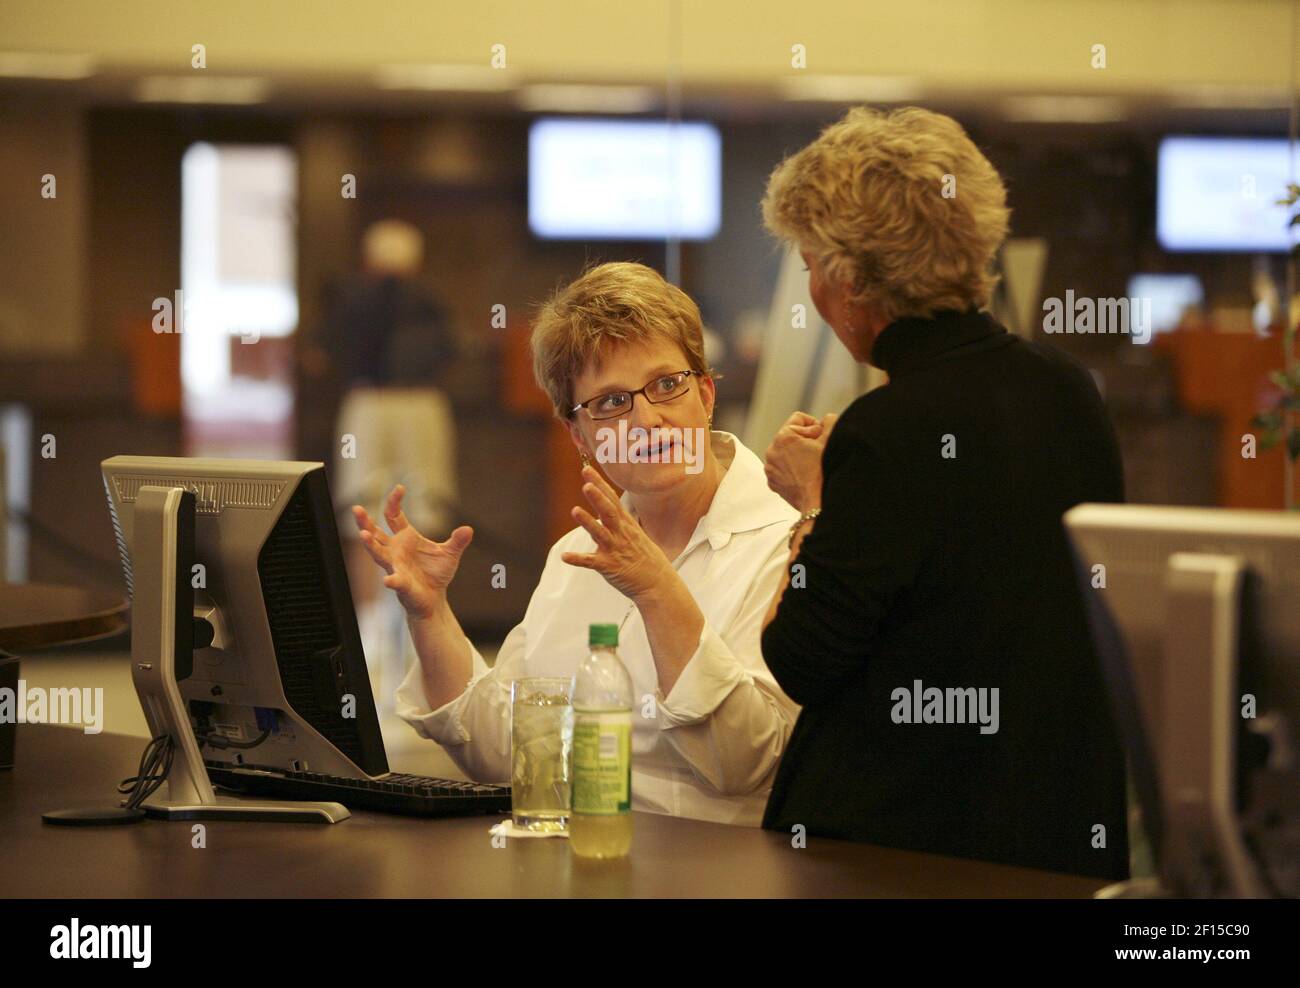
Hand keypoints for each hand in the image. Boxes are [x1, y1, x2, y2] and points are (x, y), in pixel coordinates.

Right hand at [352, 484, 472, 619]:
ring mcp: (395, 566)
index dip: (394, 502)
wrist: (433, 599)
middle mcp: (395, 551)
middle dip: (365, 522)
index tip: (399, 488)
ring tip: (364, 535)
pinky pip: (395, 580)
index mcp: (405, 538)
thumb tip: (469, 529)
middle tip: (356, 509)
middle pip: (375, 533)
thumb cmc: (436, 574)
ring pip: (378, 554)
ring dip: (371, 545)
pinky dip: (392, 580)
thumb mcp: (450, 554)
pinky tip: (389, 580)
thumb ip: (458, 541)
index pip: (393, 516)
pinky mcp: (401, 584)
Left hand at [561, 465, 675, 601]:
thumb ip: (622, 521)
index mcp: (627, 525)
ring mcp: (616, 550)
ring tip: (575, 510)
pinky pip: (592, 562)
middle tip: (586, 483)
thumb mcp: (637, 534)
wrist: (659, 584)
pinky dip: (578, 559)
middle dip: (597, 497)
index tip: (587, 470)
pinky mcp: (610, 567)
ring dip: (588, 522)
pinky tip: (564, 556)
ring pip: (600, 534)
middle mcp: (621, 534)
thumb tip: (612, 508)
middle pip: (609, 512)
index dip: (600, 484)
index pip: (612, 500)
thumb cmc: (647, 559)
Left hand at [764, 410, 837, 511]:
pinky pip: (781, 468)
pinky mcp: (772, 481)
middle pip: (791, 436)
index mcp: (784, 436)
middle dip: (804, 441)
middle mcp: (771, 450)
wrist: (816, 502)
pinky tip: (803, 476)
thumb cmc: (823, 471)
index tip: (821, 439)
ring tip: (810, 465)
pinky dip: (791, 469)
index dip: (814, 427)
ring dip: (797, 455)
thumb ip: (829, 421)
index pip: (799, 419)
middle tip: (817, 453)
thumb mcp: (831, 439)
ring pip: (785, 452)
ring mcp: (770, 467)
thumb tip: (825, 420)